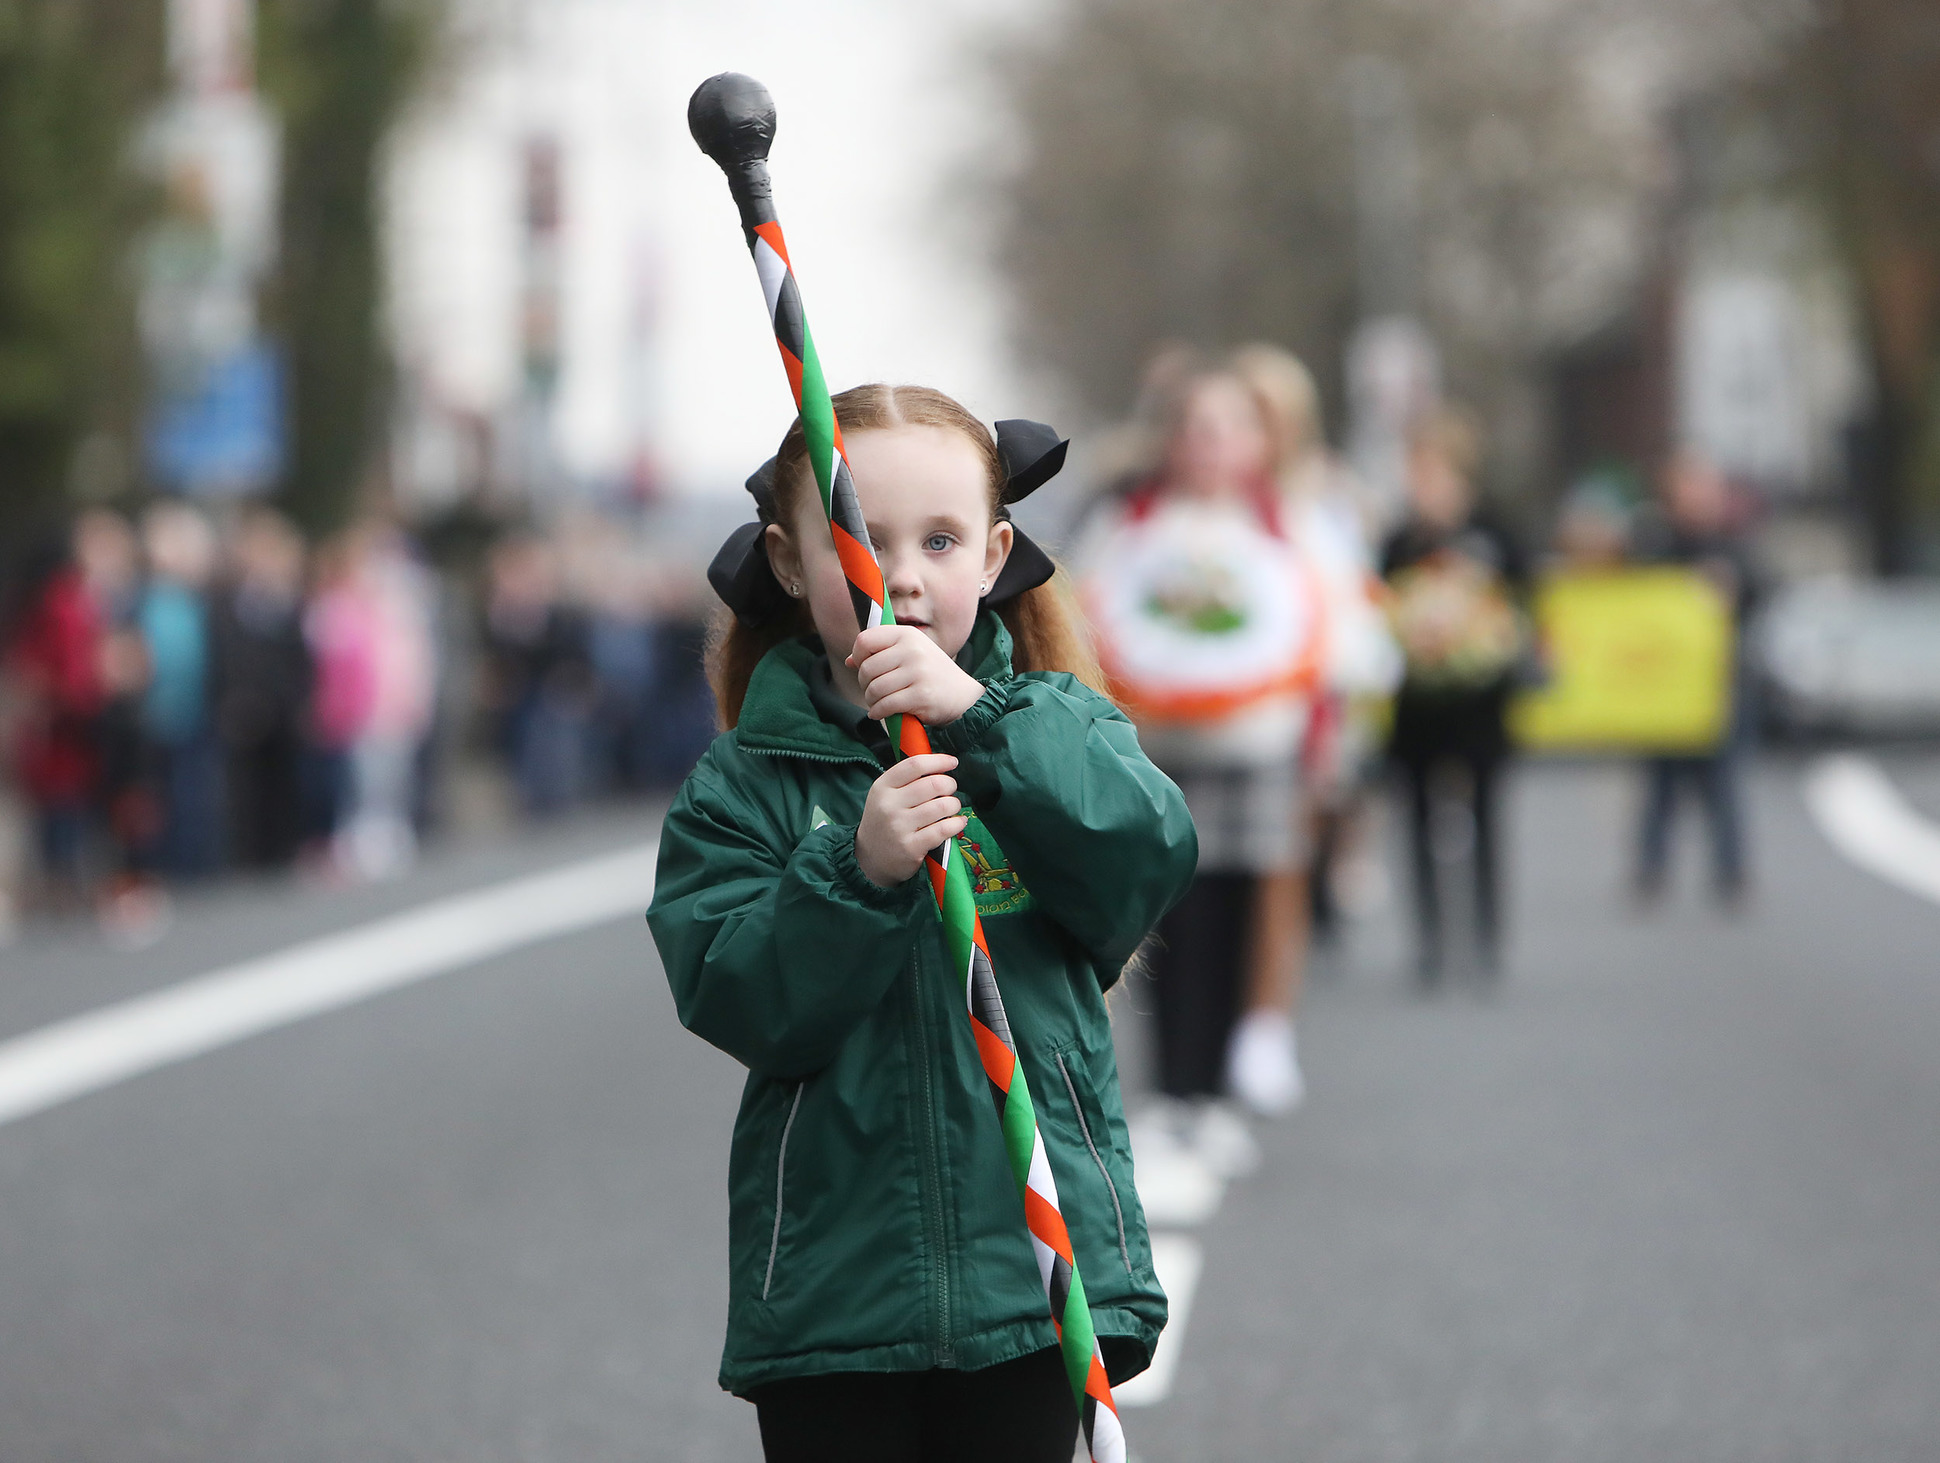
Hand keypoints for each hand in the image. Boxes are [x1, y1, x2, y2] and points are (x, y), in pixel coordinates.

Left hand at [847, 625, 984, 725]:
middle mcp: (913, 650)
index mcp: (907, 634)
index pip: (864, 640)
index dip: (858, 656)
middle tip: (872, 691)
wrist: (963, 695)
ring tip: (878, 703)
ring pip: (874, 689)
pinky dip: (877, 712)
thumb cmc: (930, 674)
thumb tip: (850, 661)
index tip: (864, 668)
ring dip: (870, 701)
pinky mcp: (921, 695)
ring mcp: (918, 672)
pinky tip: (880, 713)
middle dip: (864, 684)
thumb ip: (880, 653)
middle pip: (867, 668)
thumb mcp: (910, 654)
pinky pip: (885, 705)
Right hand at [854, 753, 966, 887]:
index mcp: (882, 787)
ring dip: (954, 805)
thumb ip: (907, 780)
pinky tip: (957, 822)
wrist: (870, 859)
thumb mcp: (885, 795)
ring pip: (942, 806)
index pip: (914, 765)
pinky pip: (943, 829)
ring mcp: (899, 827)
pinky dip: (957, 824)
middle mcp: (889, 805)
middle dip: (950, 785)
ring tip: (951, 808)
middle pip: (933, 784)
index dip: (938, 761)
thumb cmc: (884, 822)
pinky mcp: (911, 847)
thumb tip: (941, 765)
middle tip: (950, 790)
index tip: (952, 762)